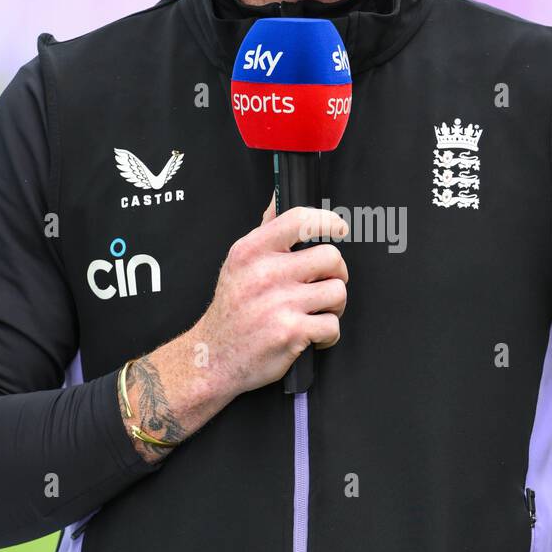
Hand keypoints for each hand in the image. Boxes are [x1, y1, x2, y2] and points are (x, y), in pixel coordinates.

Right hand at [193, 194, 349, 399]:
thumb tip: (280, 194)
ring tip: (316, 312)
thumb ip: (264, 229)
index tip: (338, 229)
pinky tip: (312, 336)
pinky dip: (328, 335)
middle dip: (336, 274)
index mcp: (251, 251)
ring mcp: (279, 303)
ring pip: (338, 292)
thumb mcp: (238, 263)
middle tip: (323, 286)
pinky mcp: (290, 332)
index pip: (300, 220)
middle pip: (331, 257)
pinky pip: (332, 325)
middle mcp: (265, 273)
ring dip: (334, 306)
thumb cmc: (232, 309)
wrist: (213, 357)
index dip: (328, 221)